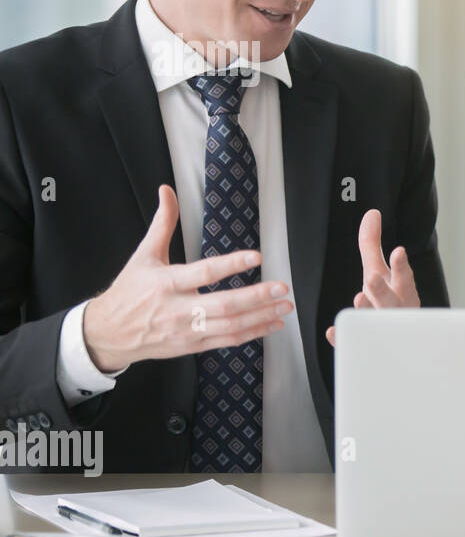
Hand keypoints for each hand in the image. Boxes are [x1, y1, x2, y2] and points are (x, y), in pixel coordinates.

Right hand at [83, 185, 292, 372]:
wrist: (108, 333)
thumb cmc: (129, 291)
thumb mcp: (143, 255)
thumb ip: (162, 223)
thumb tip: (166, 191)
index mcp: (166, 283)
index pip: (203, 272)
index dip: (231, 264)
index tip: (256, 256)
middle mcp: (177, 309)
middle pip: (223, 305)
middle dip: (256, 297)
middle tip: (282, 288)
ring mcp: (186, 331)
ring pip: (230, 326)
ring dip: (261, 316)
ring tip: (284, 306)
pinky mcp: (192, 346)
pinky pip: (227, 340)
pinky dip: (253, 333)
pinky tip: (272, 324)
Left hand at [326, 208, 419, 346]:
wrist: (399, 342)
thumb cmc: (389, 302)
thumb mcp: (381, 271)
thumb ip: (373, 245)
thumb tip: (371, 214)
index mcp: (400, 293)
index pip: (404, 279)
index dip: (401, 266)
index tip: (398, 251)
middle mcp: (393, 311)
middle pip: (390, 301)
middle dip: (382, 289)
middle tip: (372, 277)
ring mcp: (380, 330)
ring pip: (375, 323)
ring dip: (366, 311)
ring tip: (359, 298)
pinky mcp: (365, 345)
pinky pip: (354, 343)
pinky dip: (343, 337)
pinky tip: (333, 330)